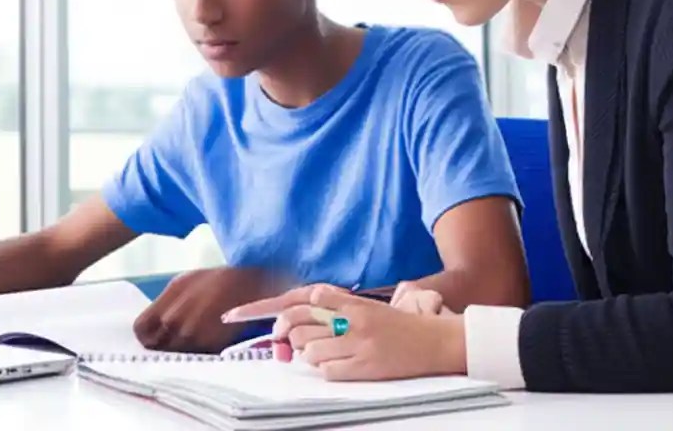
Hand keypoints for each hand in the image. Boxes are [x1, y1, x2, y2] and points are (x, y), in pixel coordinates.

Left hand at [132, 267, 287, 353]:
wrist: (251, 285)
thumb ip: (164, 304)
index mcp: (167, 302)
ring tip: (192, 339)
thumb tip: (153, 324)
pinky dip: (197, 353)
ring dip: (180, 350)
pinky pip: (195, 357)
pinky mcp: (210, 348)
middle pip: (156, 346)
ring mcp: (193, 337)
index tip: (152, 336)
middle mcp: (176, 321)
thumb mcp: (183, 282)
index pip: (141, 330)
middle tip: (173, 339)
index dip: (145, 336)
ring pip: (175, 354)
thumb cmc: (216, 282)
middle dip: (162, 344)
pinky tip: (205, 341)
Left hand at [235, 285, 467, 380]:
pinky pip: (327, 371)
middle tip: (292, 342)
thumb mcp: (365, 307)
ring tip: (329, 352)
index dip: (268, 309)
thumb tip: (291, 324)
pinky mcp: (364, 368)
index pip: (301, 299)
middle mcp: (352, 319)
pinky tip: (342, 365)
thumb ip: (332, 308)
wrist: (434, 343)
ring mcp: (358, 344)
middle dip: (289, 336)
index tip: (238, 315)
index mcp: (351, 301)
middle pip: (298, 325)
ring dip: (311, 354)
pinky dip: (327, 370)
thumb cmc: (396, 326)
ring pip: (309, 351)